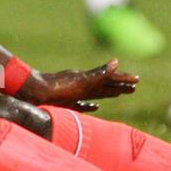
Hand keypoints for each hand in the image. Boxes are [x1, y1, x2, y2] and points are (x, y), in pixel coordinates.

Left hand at [18, 59, 138, 110]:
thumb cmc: (57, 87)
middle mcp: (83, 85)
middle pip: (106, 85)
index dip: (124, 79)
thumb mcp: (80, 80)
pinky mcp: (65, 103)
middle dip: (120, 86)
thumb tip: (116, 62)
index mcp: (89, 80)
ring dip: (109, 93)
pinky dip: (90, 106)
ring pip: (97, 94)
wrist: (32, 92)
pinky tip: (95, 108)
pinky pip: (82, 105)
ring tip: (120, 93)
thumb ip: (98, 73)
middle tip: (134, 86)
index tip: (137, 80)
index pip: (111, 79)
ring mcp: (74, 94)